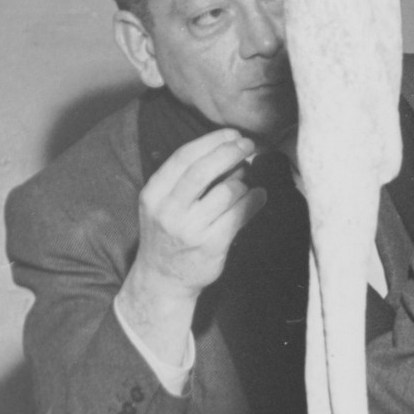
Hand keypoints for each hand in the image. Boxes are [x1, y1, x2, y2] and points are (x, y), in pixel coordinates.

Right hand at [133, 129, 266, 295]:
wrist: (163, 279)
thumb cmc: (168, 235)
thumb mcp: (162, 204)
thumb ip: (185, 179)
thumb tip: (225, 150)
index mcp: (154, 193)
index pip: (184, 157)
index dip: (211, 141)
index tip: (231, 133)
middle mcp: (169, 210)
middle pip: (204, 170)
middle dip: (231, 152)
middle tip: (249, 144)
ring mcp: (190, 229)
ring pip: (227, 192)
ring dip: (244, 180)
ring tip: (248, 178)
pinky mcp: (211, 245)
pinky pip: (240, 215)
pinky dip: (254, 200)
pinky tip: (259, 196)